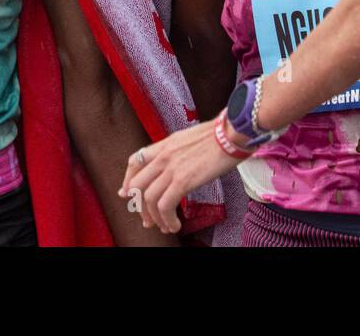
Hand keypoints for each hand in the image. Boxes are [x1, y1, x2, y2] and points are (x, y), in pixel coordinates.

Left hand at [118, 118, 247, 233]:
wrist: (232, 133)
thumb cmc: (221, 135)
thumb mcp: (192, 137)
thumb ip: (180, 150)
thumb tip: (182, 161)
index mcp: (165, 144)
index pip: (135, 161)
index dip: (127, 180)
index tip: (127, 193)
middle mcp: (163, 155)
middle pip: (137, 184)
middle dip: (139, 206)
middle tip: (148, 220)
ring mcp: (171, 168)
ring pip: (149, 199)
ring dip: (155, 218)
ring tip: (165, 227)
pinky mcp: (183, 180)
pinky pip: (165, 206)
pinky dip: (167, 219)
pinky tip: (175, 225)